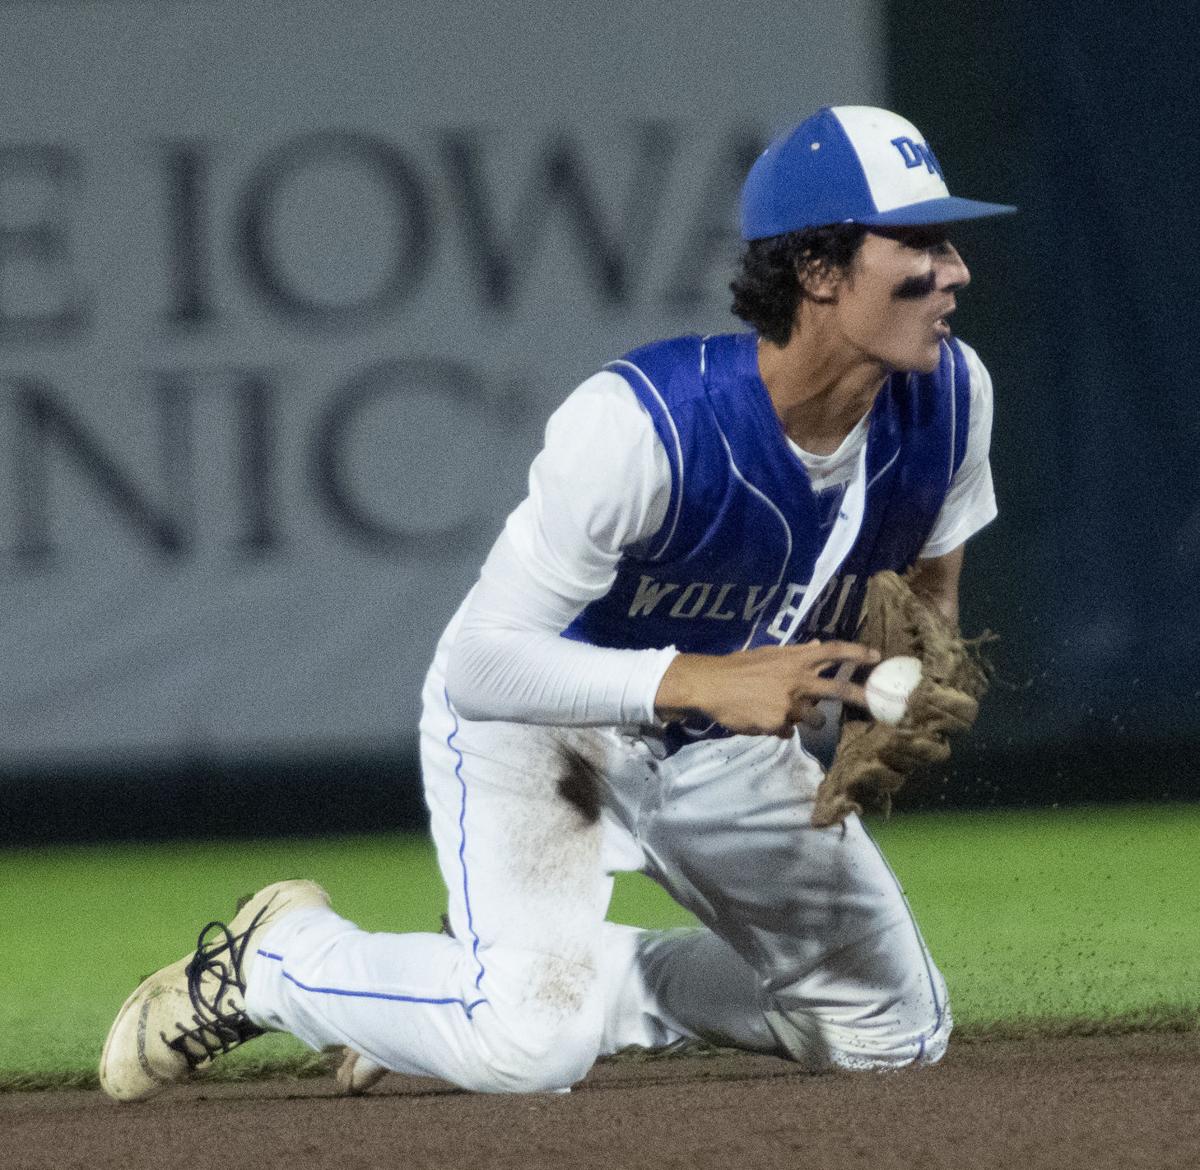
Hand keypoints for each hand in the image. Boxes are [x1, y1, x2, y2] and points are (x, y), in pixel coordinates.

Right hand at [654, 641, 879, 737]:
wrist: (711, 685)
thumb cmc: (738, 666)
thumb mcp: (769, 654)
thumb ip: (796, 653)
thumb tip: (818, 646)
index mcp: (795, 659)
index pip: (833, 651)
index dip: (857, 652)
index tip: (877, 656)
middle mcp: (798, 680)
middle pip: (838, 689)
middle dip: (861, 696)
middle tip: (877, 702)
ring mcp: (789, 704)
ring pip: (814, 718)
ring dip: (805, 717)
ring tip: (781, 711)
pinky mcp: (778, 724)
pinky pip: (788, 730)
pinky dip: (779, 726)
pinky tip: (762, 718)